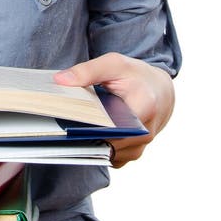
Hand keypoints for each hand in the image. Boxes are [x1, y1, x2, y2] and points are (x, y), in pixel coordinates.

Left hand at [54, 52, 174, 167]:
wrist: (159, 90)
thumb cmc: (137, 76)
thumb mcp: (114, 64)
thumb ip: (88, 71)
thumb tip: (60, 80)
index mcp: (144, 108)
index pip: (110, 128)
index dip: (86, 126)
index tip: (66, 121)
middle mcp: (144, 134)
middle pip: (106, 143)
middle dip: (83, 134)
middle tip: (63, 124)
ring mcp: (139, 147)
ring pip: (106, 153)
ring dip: (89, 141)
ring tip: (74, 126)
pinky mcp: (132, 153)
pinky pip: (110, 156)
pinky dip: (98, 146)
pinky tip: (86, 132)